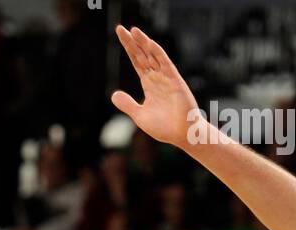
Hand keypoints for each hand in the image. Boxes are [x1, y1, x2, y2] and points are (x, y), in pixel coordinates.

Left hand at [112, 25, 200, 148]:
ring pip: (152, 55)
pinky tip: (148, 43)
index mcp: (149, 84)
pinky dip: (156, 53)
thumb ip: (127, 104)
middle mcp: (157, 77)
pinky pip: (164, 63)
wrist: (182, 134)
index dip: (129, 49)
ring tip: (132, 31)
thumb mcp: (139, 115)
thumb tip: (113, 95)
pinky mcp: (174, 80)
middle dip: (132, 43)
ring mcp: (166, 77)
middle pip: (142, 55)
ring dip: (143, 43)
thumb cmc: (164, 127)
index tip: (121, 36)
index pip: (137, 61)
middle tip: (120, 29)